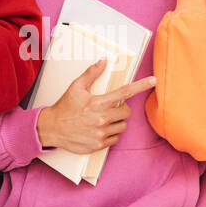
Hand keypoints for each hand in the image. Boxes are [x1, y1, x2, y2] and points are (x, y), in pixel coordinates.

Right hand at [36, 59, 157, 153]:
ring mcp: (101, 133)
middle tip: (110, 108)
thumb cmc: (65, 107)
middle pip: (126, 112)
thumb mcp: (76, 87)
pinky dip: (110, 134)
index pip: (125, 92)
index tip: (154, 81)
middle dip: (121, 109)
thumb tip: (103, 61)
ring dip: (117, 122)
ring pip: (122, 126)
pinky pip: (115, 138)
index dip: (141, 85)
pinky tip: (99, 130)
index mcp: (98, 102)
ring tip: (103, 120)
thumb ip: (91, 74)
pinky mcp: (99, 145)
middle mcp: (102, 119)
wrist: (51, 129)